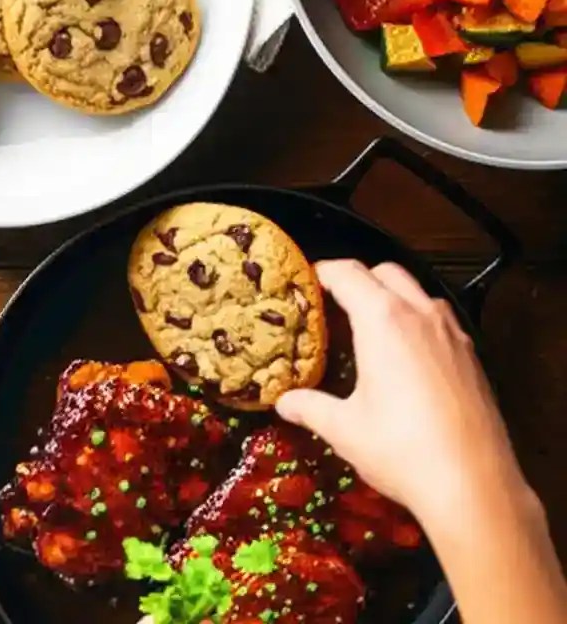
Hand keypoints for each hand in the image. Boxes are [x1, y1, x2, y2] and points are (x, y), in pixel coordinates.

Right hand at [274, 259, 530, 518]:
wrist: (473, 483)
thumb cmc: (400, 448)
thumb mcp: (344, 428)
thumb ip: (309, 407)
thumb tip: (282, 402)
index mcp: (383, 320)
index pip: (347, 274)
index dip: (320, 273)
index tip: (301, 284)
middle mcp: (421, 315)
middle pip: (385, 272)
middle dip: (357, 279)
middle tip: (331, 305)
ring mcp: (453, 334)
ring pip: (418, 293)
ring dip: (391, 297)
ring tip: (368, 328)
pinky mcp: (473, 357)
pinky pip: (439, 321)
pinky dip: (416, 322)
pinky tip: (405, 357)